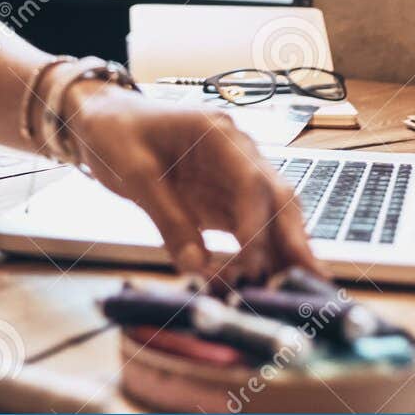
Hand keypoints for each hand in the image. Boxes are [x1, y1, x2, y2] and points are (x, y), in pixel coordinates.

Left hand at [65, 81, 321, 285]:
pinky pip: (249, 229)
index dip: (258, 222)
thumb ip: (167, 218)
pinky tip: (263, 286)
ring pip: (272, 217)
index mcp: (216, 133)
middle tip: (309, 281)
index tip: (255, 261)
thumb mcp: (134, 173)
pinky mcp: (224, 200)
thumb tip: (196, 266)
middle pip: (276, 197)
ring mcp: (233, 177)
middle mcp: (236, 153)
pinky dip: (258, 256)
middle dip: (294, 239)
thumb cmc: (116, 134)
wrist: (104, 120)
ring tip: (294, 294)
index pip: (251, 179)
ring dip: (281, 253)